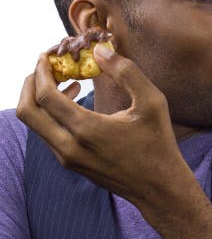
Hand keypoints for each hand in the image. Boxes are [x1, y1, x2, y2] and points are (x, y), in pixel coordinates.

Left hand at [16, 45, 191, 211]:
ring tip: (68, 81)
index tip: (49, 55)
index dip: (42, 71)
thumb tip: (99, 50)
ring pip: (35, 124)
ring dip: (42, 98)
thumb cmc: (158, 143)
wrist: (159, 188)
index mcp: (86, 129)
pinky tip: (76, 103)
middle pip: (26, 111)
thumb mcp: (152, 102)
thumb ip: (126, 72)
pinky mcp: (71, 163)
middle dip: (31, 83)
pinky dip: (52, 114)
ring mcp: (67, 158)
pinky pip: (49, 134)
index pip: (45, 95)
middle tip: (47, 66)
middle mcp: (69, 146)